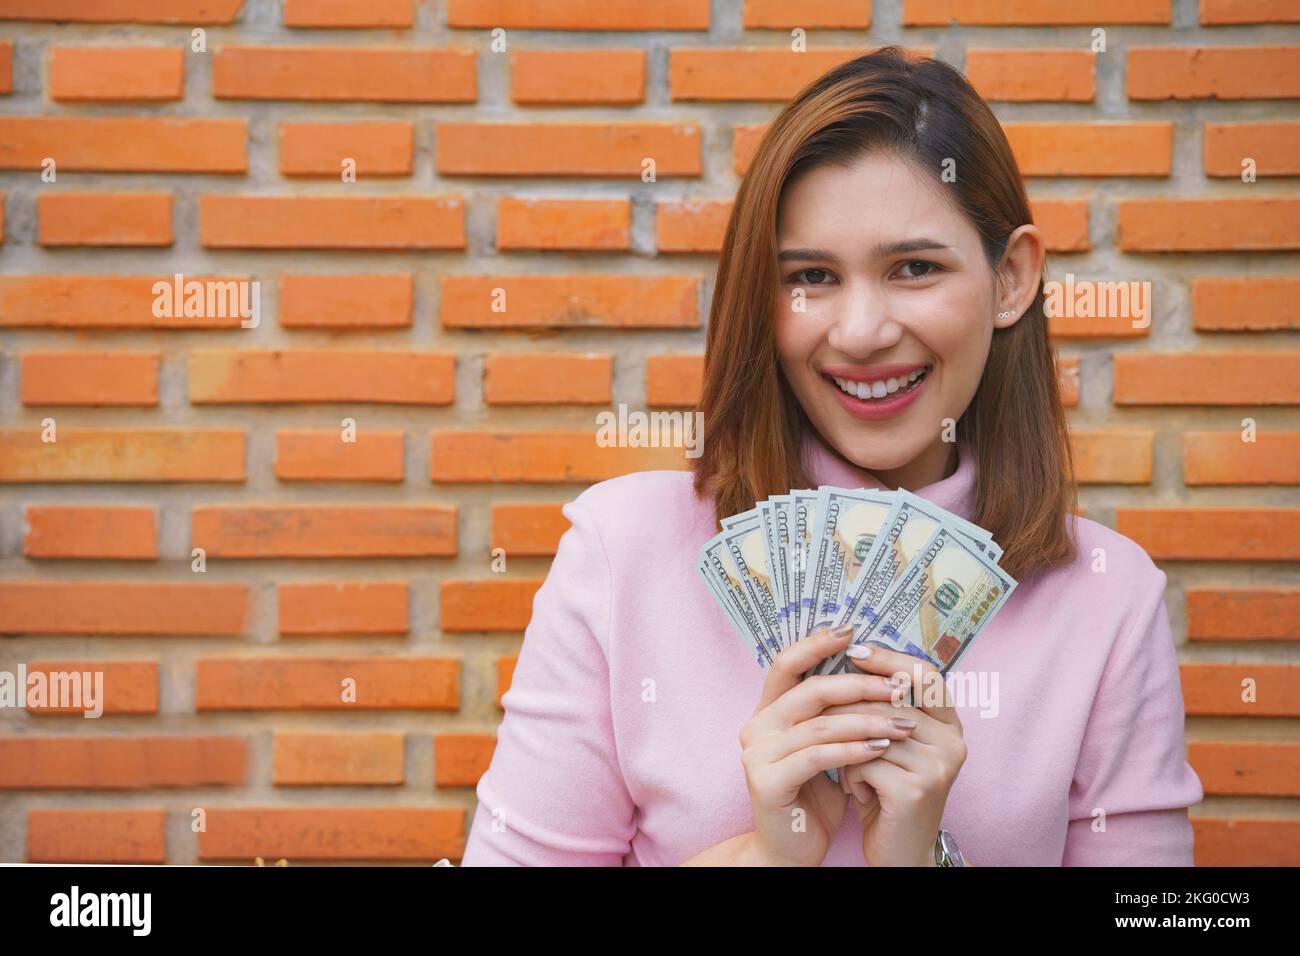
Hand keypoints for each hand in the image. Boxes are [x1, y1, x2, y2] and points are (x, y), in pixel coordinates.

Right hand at [738, 624, 916, 865]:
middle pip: (809, 690)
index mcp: (767, 712)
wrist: (790, 851)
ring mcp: (756, 753)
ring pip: (819, 724)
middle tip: (899, 687)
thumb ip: (834, 713)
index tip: (853, 631)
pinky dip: (852, 750)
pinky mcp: (766, 781)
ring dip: (867, 721)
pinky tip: (880, 750)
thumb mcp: (826, 746)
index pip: (785, 664)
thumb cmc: (814, 796)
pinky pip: (817, 756)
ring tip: (904, 724)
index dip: (816, 644)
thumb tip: (877, 673)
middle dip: (860, 685)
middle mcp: (755, 726)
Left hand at [834, 642, 966, 866]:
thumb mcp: (892, 744)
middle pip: (890, 699)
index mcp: (950, 726)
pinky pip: (864, 760)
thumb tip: (852, 654)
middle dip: (848, 706)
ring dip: (846, 746)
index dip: (890, 659)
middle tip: (824, 722)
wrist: (899, 854)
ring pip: (872, 728)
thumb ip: (885, 708)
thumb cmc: (887, 793)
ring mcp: (938, 767)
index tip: (854, 650)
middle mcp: (953, 743)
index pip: (926, 674)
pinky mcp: (916, 790)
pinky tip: (855, 790)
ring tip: (845, 766)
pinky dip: (849, 773)